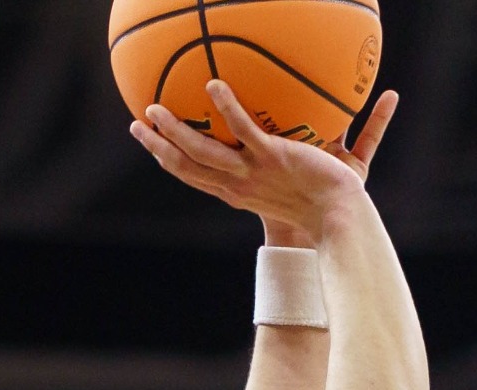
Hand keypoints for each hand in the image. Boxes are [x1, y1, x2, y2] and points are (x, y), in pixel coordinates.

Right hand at [130, 82, 398, 242]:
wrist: (340, 216)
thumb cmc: (320, 204)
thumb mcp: (285, 187)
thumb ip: (270, 167)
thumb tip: (267, 145)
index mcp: (236, 193)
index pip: (193, 177)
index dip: (168, 161)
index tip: (151, 145)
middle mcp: (237, 185)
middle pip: (185, 166)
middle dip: (157, 147)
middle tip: (137, 125)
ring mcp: (251, 172)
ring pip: (202, 151)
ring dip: (175, 130)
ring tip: (155, 108)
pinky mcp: (272, 157)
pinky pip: (244, 130)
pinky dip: (227, 108)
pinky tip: (214, 85)